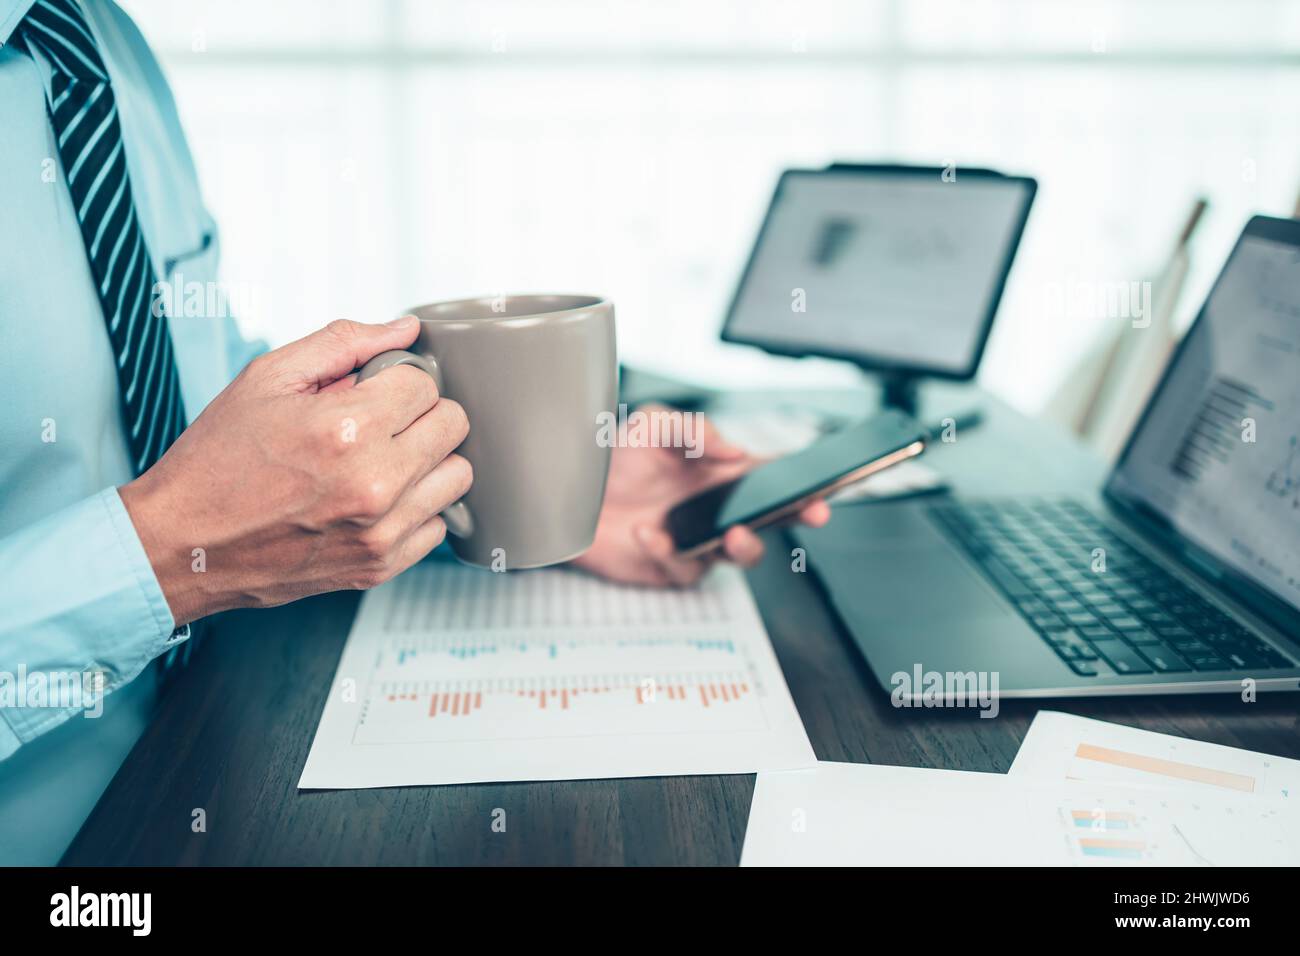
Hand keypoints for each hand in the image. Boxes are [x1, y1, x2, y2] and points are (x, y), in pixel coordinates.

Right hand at [119, 317, 471, 625]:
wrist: (183, 545)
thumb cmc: (218, 460)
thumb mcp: (266, 379)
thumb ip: (344, 343)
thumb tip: (405, 328)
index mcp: (346, 429)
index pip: (425, 383)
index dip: (397, 378)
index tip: (372, 390)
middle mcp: (374, 483)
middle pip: (453, 425)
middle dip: (420, 413)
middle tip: (380, 421)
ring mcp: (381, 531)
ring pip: (457, 476)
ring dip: (427, 460)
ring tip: (381, 459)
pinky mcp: (380, 566)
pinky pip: (437, 525)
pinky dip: (416, 508)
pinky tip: (377, 499)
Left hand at [572, 406, 829, 585]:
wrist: (569, 498)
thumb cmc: (613, 460)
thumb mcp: (651, 427)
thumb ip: (693, 430)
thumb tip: (734, 449)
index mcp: (721, 470)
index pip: (772, 475)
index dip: (802, 479)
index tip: (822, 482)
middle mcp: (718, 507)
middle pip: (774, 516)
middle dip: (798, 515)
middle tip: (812, 512)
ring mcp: (700, 539)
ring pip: (744, 552)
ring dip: (746, 545)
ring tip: (733, 534)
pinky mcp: (674, 565)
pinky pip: (685, 566)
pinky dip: (669, 551)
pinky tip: (650, 533)